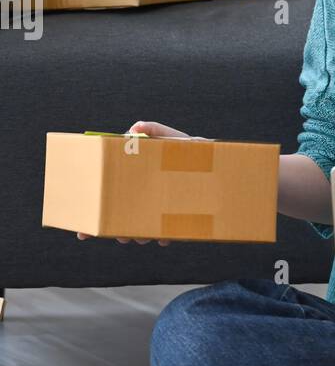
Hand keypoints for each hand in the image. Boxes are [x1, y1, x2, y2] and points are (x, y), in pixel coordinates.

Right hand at [76, 119, 199, 244]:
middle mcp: (144, 197)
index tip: (82, 231)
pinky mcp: (176, 220)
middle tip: (119, 235)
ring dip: (137, 235)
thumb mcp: (173, 139)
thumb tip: (135, 128)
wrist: (221, 166)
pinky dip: (164, 237)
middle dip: (116, 230)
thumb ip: (155, 130)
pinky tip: (165, 237)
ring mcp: (159, 209)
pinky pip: (166, 234)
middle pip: (120, 218)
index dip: (91, 217)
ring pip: (140, 230)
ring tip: (140, 236)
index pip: (107, 199)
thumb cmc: (192, 150)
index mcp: (135, 179)